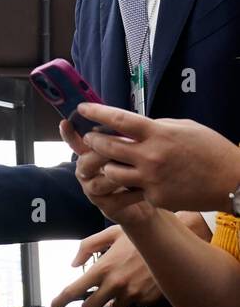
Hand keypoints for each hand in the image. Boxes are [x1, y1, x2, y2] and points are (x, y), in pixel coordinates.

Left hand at [49, 225, 162, 306]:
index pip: (75, 290)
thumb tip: (74, 264)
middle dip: (89, 304)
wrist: (175, 242)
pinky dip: (134, 296)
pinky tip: (141, 281)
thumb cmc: (141, 236)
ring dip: (115, 299)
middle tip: (93, 297)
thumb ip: (88, 246)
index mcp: (103, 268)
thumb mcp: (112, 233)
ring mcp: (133, 294)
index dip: (61, 300)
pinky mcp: (148, 300)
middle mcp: (115, 284)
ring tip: (126, 280)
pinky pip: (135, 304)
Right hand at [59, 117, 153, 226]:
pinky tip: (144, 189)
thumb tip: (124, 123)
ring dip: (117, 175)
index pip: (75, 142)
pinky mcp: (106, 206)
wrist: (147, 202)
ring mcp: (94, 190)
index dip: (69, 134)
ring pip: (99, 182)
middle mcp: (87, 172)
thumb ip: (123, 138)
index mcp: (90, 155)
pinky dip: (131, 193)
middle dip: (101, 154)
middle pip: (86, 161)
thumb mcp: (133, 150)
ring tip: (136, 171)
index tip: (65, 123)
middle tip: (119, 149)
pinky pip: (116, 199)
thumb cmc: (139, 171)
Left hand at [76, 103, 239, 213]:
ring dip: (107, 166)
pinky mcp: (155, 198)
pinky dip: (130, 185)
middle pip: (106, 146)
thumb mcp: (185, 128)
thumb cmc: (211, 150)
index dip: (96, 112)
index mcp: (158, 133)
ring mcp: (151, 179)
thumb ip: (157, 127)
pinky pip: (132, 190)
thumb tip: (134, 127)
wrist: (233, 182)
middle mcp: (150, 156)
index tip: (83, 108)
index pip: (118, 119)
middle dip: (93, 141)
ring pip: (111, 172)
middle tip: (90, 139)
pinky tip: (133, 182)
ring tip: (111, 162)